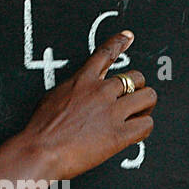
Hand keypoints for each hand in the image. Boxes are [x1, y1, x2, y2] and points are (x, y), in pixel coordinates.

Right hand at [15, 30, 157, 180]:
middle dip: (138, 88)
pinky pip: (146, 124)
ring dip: (145, 106)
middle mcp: (101, 91)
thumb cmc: (40, 130)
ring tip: (138, 116)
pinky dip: (144, 127)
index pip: (105, 54)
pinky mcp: (119, 134)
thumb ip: (71, 92)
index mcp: (83, 80)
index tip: (128, 37)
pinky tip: (135, 133)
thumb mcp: (51, 98)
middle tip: (133, 101)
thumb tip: (77, 97)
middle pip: (136, 77)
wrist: (40, 151)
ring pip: (148, 97)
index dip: (119, 42)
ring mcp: (112, 112)